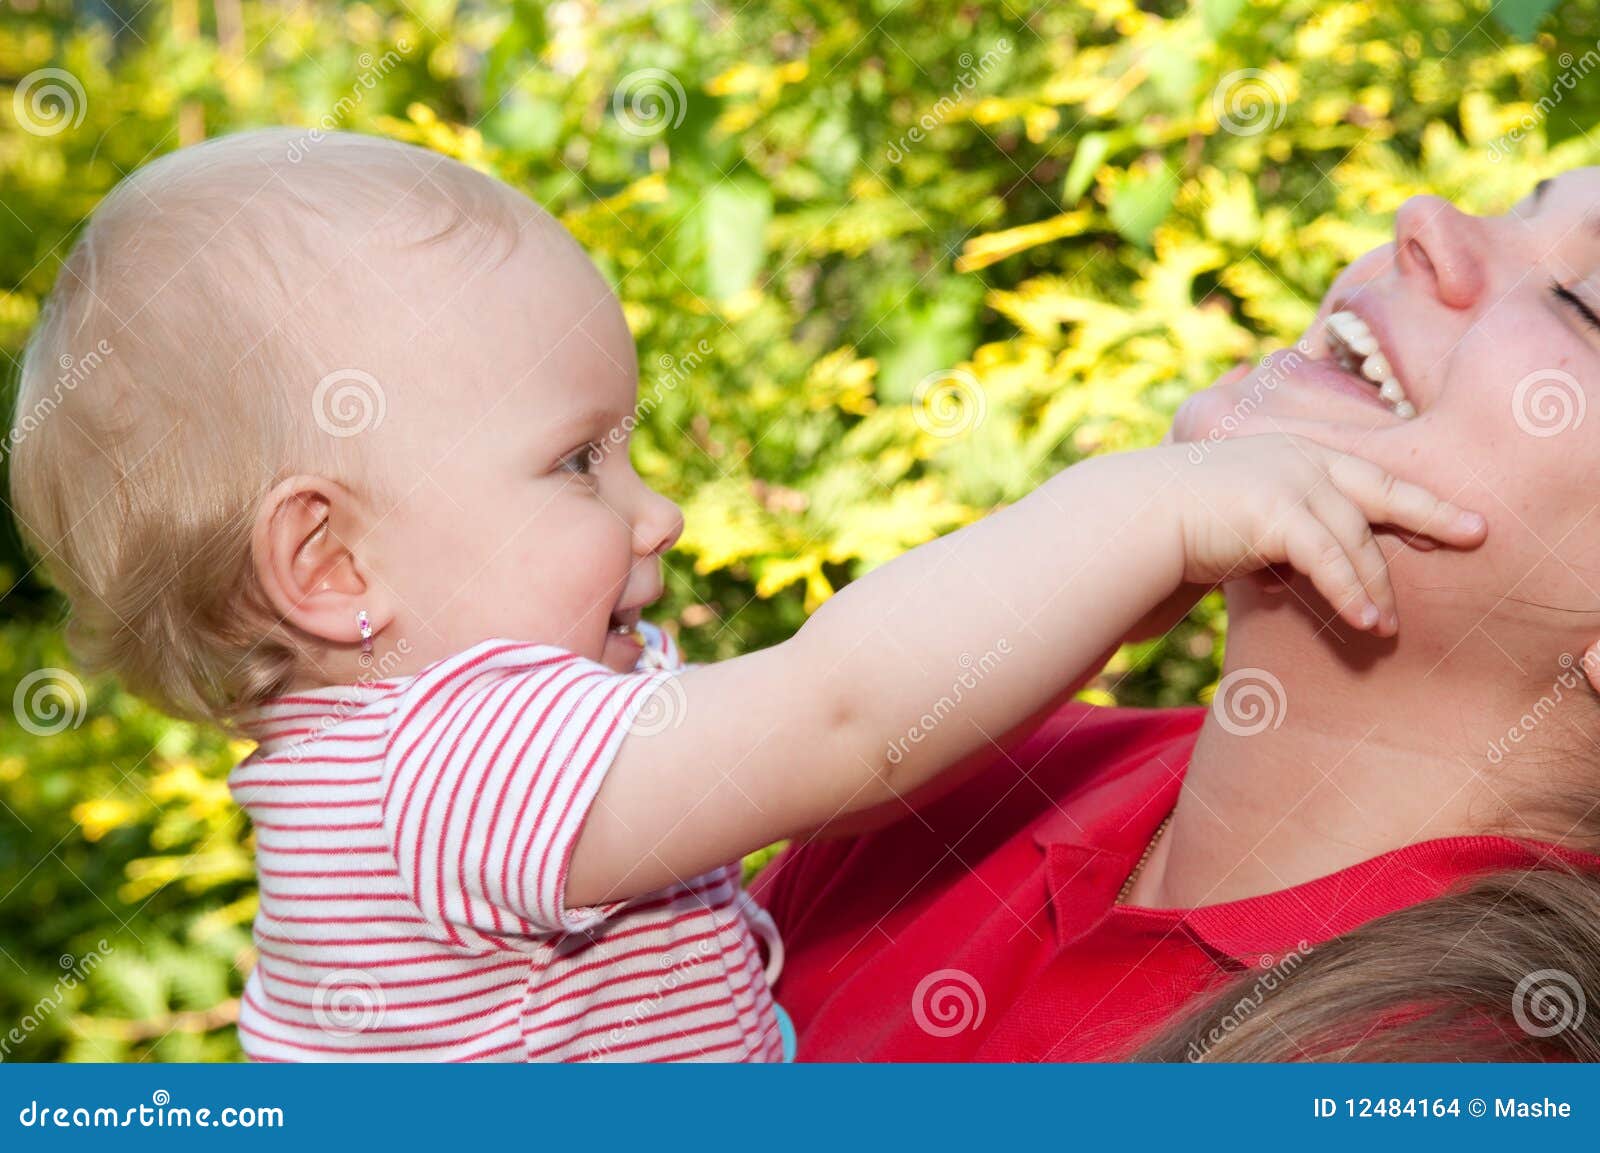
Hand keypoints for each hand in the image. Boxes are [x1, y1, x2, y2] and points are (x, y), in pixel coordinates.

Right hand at [1159, 432, 1487, 635]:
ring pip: (1356, 533)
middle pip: (1379, 487)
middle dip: (1431, 510)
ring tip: (1386, 625)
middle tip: (1475, 532)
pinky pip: (1329, 557)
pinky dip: (1350, 591)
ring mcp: (1286, 477)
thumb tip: (1280, 579)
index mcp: (1282, 454)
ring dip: (1375, 583)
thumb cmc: (1158, 535)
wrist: (1120, 525)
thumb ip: (1262, 545)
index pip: (1356, 475)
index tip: (1438, 516)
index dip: (1400, 498)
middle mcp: (1292, 456)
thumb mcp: (1224, 531)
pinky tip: (1366, 622)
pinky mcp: (1276, 509)